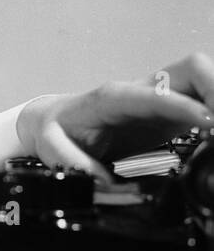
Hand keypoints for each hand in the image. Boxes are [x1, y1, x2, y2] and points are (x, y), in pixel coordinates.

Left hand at [16, 53, 213, 184]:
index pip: (157, 94)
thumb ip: (72, 162)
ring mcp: (161, 97)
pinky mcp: (172, 109)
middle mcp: (143, 89)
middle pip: (193, 69)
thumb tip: (101, 182)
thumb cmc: (57, 128)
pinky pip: (204, 98)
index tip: (209, 121)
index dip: (185, 105)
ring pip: (203, 79)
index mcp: (114, 97)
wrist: (56, 118)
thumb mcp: (52, 147)